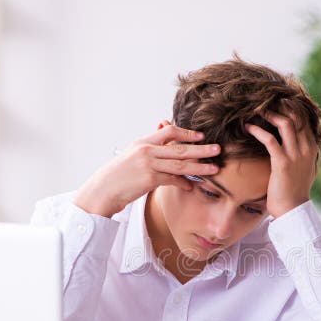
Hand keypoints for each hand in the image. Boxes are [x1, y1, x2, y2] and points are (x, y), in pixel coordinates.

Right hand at [74, 122, 219, 217]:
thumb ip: (150, 147)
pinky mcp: (149, 179)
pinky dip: (183, 183)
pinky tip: (191, 186)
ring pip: (180, 164)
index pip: (169, 131)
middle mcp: (146, 150)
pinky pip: (172, 180)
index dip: (187, 133)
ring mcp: (148, 164)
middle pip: (180, 148)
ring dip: (199, 167)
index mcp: (143, 142)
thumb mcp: (132, 155)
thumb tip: (163, 130)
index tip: (201, 136)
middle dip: (201, 149)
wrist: (103, 189)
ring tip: (214, 168)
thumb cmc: (119, 174)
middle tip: (217, 149)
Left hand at [246, 110, 318, 217]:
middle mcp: (306, 148)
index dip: (291, 107)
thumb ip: (303, 152)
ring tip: (256, 111)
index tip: (277, 101)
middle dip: (281, 105)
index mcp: (312, 147)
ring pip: (285, 123)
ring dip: (269, 114)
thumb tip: (297, 142)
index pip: (304, 119)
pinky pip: (269, 140)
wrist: (293, 208)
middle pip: (296, 116)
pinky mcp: (282, 162)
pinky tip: (248, 128)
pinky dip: (258, 131)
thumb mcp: (304, 167)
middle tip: (265, 101)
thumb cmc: (294, 189)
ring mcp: (295, 155)